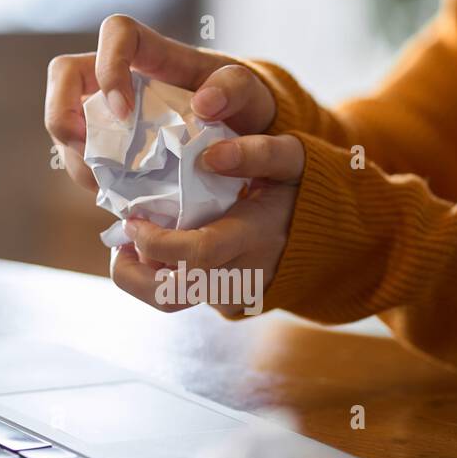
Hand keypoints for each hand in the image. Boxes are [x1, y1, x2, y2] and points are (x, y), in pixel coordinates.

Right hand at [44, 14, 276, 191]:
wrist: (238, 134)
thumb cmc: (238, 102)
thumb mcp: (248, 91)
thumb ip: (235, 87)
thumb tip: (203, 106)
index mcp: (152, 53)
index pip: (117, 32)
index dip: (108, 66)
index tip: (123, 111)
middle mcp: (118, 76)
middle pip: (64, 77)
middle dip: (63, 116)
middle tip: (88, 152)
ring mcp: (105, 109)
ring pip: (66, 124)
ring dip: (76, 158)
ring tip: (105, 185)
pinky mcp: (105, 142)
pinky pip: (80, 156)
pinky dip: (92, 178)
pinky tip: (115, 193)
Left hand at [111, 133, 304, 316]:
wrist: (333, 243)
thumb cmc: (305, 192)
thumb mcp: (293, 161)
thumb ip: (260, 152)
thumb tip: (210, 155)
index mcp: (254, 238)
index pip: (197, 254)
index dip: (156, 242)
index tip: (133, 220)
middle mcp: (242, 276)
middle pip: (171, 296)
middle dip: (132, 273)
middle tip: (123, 239)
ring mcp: (234, 296)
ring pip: (172, 302)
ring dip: (143, 276)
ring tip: (136, 243)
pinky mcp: (228, 304)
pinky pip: (186, 297)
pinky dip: (165, 276)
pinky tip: (165, 249)